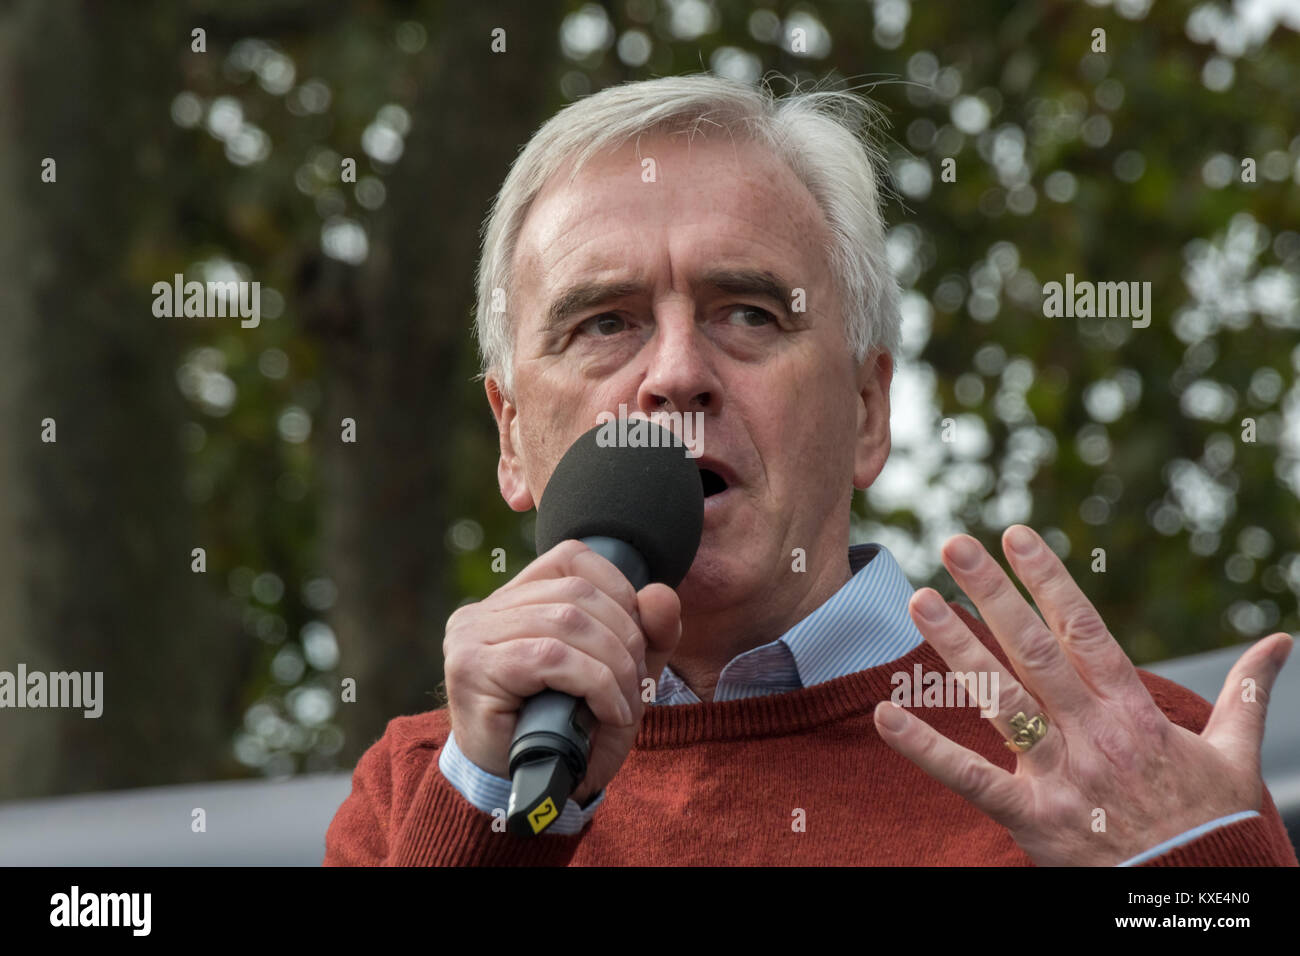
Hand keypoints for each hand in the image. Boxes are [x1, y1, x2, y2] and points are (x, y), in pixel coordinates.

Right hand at [442, 539, 681, 804]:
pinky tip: (609, 712)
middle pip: (576, 594)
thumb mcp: (620, 675)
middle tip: (638, 684)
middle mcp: (483, 610)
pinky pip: (550, 657)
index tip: (637, 636)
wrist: (528, 792)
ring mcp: (472, 636)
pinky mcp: (474, 668)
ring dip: (613, 667)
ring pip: (567, 624)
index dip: (617, 589)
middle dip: (624, 637)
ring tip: (624, 704)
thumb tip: (661, 592)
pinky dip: (594, 683)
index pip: (571, 557)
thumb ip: (648, 633)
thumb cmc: (568, 731)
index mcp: (513, 599)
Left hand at [872, 524, 1292, 865]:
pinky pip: (971, 779)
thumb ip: (1247, 693)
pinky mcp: (1033, 818)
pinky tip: (886, 714)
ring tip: (919, 599)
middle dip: (995, 595)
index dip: (1049, 581)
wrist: (1201, 899)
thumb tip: (1281, 641)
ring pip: (1001, 700)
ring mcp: (1061, 775)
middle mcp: (1094, 735)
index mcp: (1135, 713)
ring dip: (957, 648)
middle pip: (1036, 652)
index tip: (1016, 535)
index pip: (1085, 631)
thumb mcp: (1235, 754)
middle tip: (954, 544)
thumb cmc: (1213, 825)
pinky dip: (925, 749)